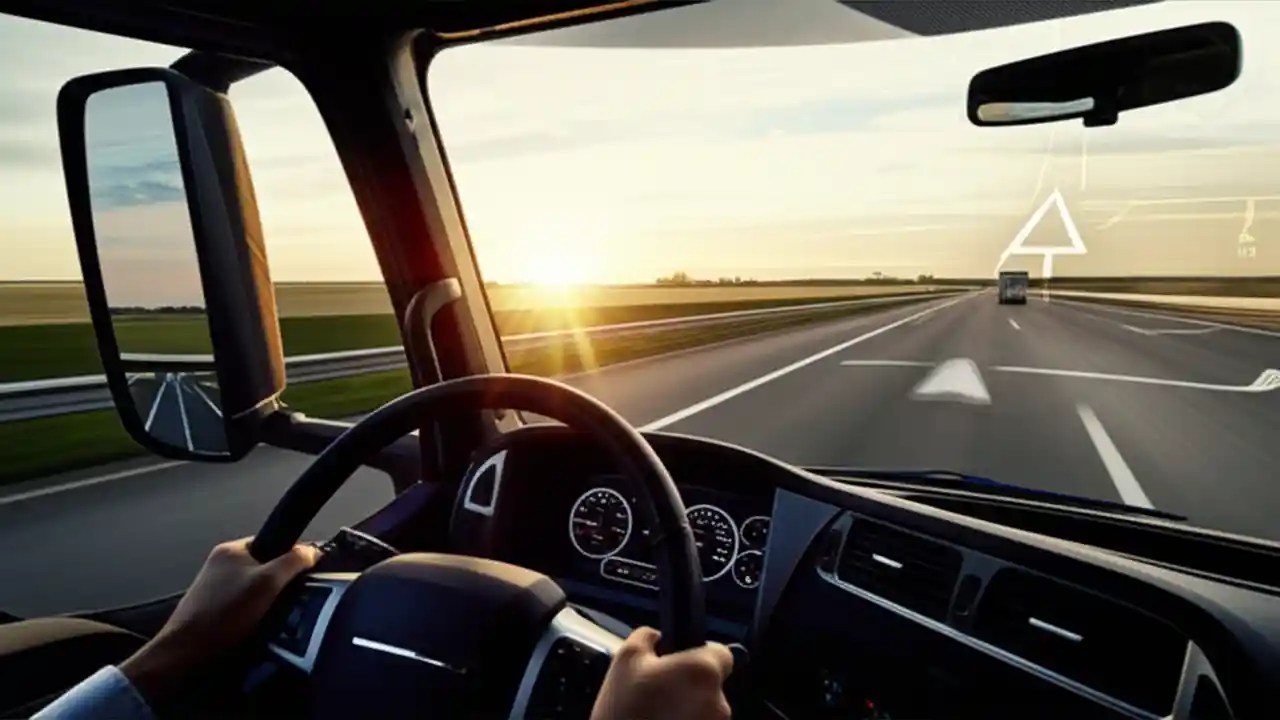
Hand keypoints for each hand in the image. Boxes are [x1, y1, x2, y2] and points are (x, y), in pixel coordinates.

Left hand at [120, 537, 319, 703]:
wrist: (186, 652)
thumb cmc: (225, 613)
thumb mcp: (267, 583)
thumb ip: (293, 561)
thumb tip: (314, 550)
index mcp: (231, 549)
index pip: (274, 542)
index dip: (293, 557)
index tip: (306, 576)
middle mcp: (221, 564)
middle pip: (266, 566)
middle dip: (281, 582)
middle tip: (294, 598)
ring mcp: (215, 587)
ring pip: (256, 588)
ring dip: (269, 601)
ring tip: (277, 615)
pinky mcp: (213, 608)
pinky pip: (244, 605)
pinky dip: (255, 613)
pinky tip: (260, 626)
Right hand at [591, 627, 733, 719]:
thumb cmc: (623, 709)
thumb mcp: (625, 659)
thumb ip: (647, 636)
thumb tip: (657, 636)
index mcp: (703, 672)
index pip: (723, 654)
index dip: (704, 654)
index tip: (683, 662)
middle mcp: (719, 702)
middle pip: (713, 685)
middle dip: (691, 685)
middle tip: (661, 691)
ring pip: (706, 710)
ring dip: (689, 708)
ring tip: (657, 713)